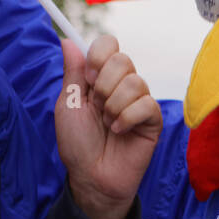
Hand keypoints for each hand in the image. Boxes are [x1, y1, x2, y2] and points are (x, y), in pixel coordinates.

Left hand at [54, 34, 160, 218]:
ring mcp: (139, 101)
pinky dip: (127, 119)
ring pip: (135, 82)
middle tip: (97, 107)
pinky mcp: (152, 119)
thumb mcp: (68, 105)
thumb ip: (73, 72)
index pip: (109, 45)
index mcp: (101, 77)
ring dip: (114, 106)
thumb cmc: (77, 144)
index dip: (99, 56)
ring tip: (107, 125)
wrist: (91, 177)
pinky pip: (146, 104)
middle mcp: (122, 85)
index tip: (88, 77)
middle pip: (123, 59)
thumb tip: (66, 40)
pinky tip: (119, 132)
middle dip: (104, 85)